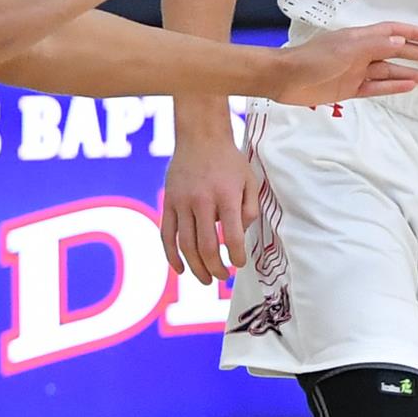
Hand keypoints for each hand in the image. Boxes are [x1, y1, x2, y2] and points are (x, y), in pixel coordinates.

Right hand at [161, 131, 251, 283]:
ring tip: (206, 279)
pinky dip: (171, 255)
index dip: (237, 256)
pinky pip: (167, 234)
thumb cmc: (229, 161)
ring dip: (196, 267)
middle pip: (206, 246)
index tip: (239, 264)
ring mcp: (181, 202)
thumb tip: (240, 236)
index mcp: (226, 196)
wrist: (200, 136)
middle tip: (222, 277)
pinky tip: (180, 269)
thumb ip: (250, 210)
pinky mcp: (168, 202)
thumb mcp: (250, 181)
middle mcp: (202, 200)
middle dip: (215, 268)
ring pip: (185, 244)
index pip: (232, 236)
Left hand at [268, 22, 417, 106]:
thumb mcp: (348, 49)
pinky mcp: (350, 89)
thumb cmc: (315, 59)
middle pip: (396, 52)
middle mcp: (361, 52)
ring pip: (390, 71)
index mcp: (360, 37)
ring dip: (411, 73)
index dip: (413, 33)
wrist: (286, 78)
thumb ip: (375, 45)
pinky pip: (377, 87)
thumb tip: (401, 41)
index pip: (392, 32)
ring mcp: (357, 71)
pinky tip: (409, 86)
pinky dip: (393, 86)